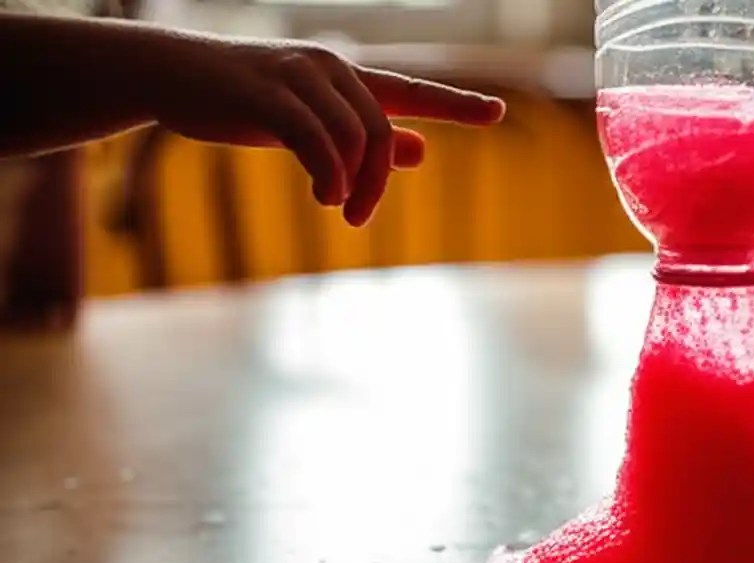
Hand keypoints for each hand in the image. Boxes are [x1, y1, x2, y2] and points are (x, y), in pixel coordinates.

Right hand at [141, 34, 504, 225]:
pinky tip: (324, 196)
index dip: (457, 105)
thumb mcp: (313, 119)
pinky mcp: (268, 96)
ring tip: (334, 203)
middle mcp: (332, 69)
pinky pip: (317, 141)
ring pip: (355, 138)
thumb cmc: (245, 101)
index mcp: (347, 77)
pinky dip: (329, 175)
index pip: (414, 89)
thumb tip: (420, 151)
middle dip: (378, 183)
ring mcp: (300, 78)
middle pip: (382, 133)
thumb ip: (365, 135)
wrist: (172, 75)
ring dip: (352, 184)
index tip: (498, 112)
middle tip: (358, 217)